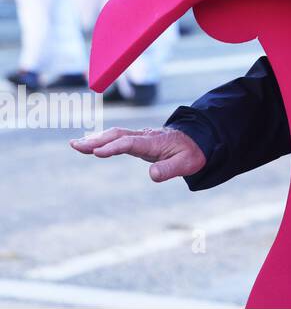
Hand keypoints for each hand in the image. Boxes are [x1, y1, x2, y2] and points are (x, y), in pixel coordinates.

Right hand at [70, 126, 206, 182]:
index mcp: (155, 142)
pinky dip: (101, 139)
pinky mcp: (137, 139)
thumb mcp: (187, 164)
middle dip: (97, 140)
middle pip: (118, 135)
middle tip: (76, 145)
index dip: (113, 147)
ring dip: (95, 138)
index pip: (130, 143)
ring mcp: (140, 136)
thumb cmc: (192, 153)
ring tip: (75, 145)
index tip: (97, 153)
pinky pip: (117, 137)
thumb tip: (152, 175)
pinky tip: (87, 145)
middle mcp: (145, 136)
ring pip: (115, 134)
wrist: (198, 140)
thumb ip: (169, 169)